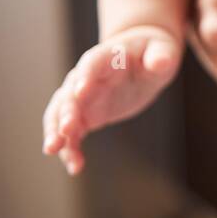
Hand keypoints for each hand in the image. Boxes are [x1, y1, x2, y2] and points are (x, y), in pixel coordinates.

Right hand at [42, 24, 182, 174]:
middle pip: (70, 92)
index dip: (85, 76)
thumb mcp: (163, 50)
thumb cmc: (153, 51)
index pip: (92, 64)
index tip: (80, 92)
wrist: (144, 58)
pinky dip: (70, 148)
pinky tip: (75, 167)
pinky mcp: (86, 115)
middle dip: (66, 110)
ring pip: (61, 113)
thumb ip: (161, 56)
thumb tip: (160, 62)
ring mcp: (83, 97)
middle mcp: (87, 76)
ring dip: (55, 130)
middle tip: (66, 130)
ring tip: (52, 150)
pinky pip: (72, 132)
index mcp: (107, 57)